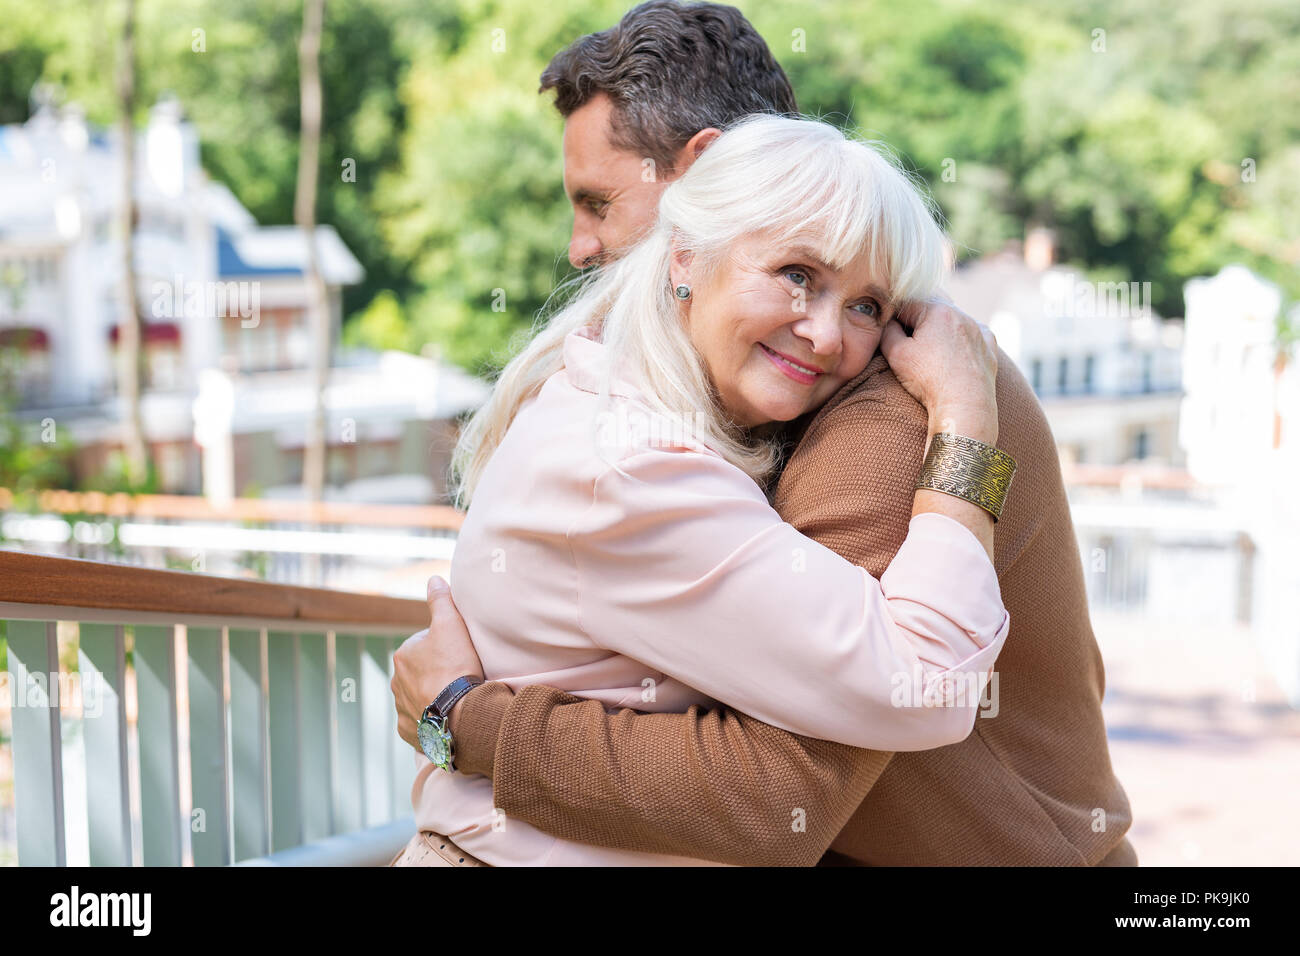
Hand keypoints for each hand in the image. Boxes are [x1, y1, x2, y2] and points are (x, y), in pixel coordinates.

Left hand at [391, 575, 483, 749]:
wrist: (460, 713)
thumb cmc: (456, 665)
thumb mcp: (451, 624)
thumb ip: (441, 600)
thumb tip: (433, 579)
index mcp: (402, 655)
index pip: (424, 645)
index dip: (445, 648)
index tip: (460, 655)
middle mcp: (396, 683)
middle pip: (420, 673)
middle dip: (436, 674)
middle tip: (460, 677)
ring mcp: (401, 709)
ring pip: (419, 698)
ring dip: (433, 697)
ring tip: (456, 699)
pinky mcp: (410, 732)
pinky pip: (420, 723)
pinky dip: (431, 720)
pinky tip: (447, 718)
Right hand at [880, 296, 998, 442]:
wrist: (964, 407)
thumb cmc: (929, 381)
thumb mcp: (896, 354)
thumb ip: (887, 330)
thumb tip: (889, 322)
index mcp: (937, 310)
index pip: (906, 304)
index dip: (894, 320)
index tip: (891, 336)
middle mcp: (962, 314)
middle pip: (931, 309)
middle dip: (917, 323)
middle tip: (910, 346)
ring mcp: (978, 330)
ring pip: (951, 321)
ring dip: (939, 331)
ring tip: (930, 355)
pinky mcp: (989, 346)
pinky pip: (971, 335)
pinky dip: (960, 341)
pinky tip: (952, 356)